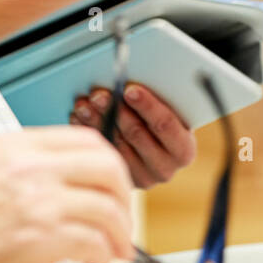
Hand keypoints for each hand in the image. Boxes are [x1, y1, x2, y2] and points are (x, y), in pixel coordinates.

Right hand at [0, 127, 134, 262]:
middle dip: (125, 201)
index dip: (112, 169)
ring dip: (119, 236)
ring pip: (108, 208)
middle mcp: (29, 166)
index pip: (88, 141)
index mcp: (17, 146)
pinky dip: (103, 257)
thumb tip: (80, 192)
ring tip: (113, 254)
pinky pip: (95, 242)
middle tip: (123, 225)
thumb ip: (33, 174)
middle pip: (109, 168)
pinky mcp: (40, 237)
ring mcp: (37, 200)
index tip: (115, 192)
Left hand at [69, 83, 196, 187]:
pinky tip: (79, 117)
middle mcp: (165, 169)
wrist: (156, 147)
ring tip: (84, 102)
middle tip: (99, 94)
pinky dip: (88, 131)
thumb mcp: (170, 111)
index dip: (147, 105)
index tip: (129, 89)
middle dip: (115, 110)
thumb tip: (128, 81)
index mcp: (183, 150)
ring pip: (114, 143)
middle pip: (136, 134)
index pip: (165, 125)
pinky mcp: (118, 180)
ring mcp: (141, 178)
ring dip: (97, 119)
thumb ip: (159, 100)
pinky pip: (100, 152)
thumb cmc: (162, 121)